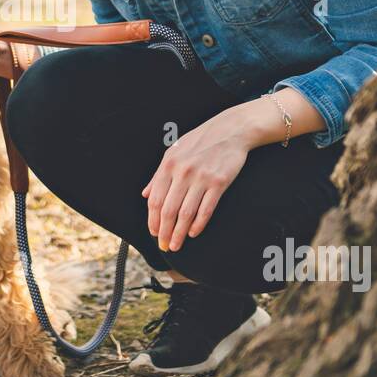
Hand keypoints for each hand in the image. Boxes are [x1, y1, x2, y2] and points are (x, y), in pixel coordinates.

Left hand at [141, 108, 253, 252]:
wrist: (230, 130)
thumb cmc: (200, 141)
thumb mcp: (174, 152)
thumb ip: (159, 175)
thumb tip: (145, 194)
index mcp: (168, 165)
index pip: (156, 199)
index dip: (153, 220)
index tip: (154, 233)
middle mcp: (182, 172)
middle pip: (168, 210)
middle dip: (164, 232)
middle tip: (163, 246)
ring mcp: (201, 178)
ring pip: (185, 213)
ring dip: (179, 233)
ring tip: (176, 245)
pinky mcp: (219, 183)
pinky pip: (206, 209)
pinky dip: (198, 224)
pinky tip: (193, 233)